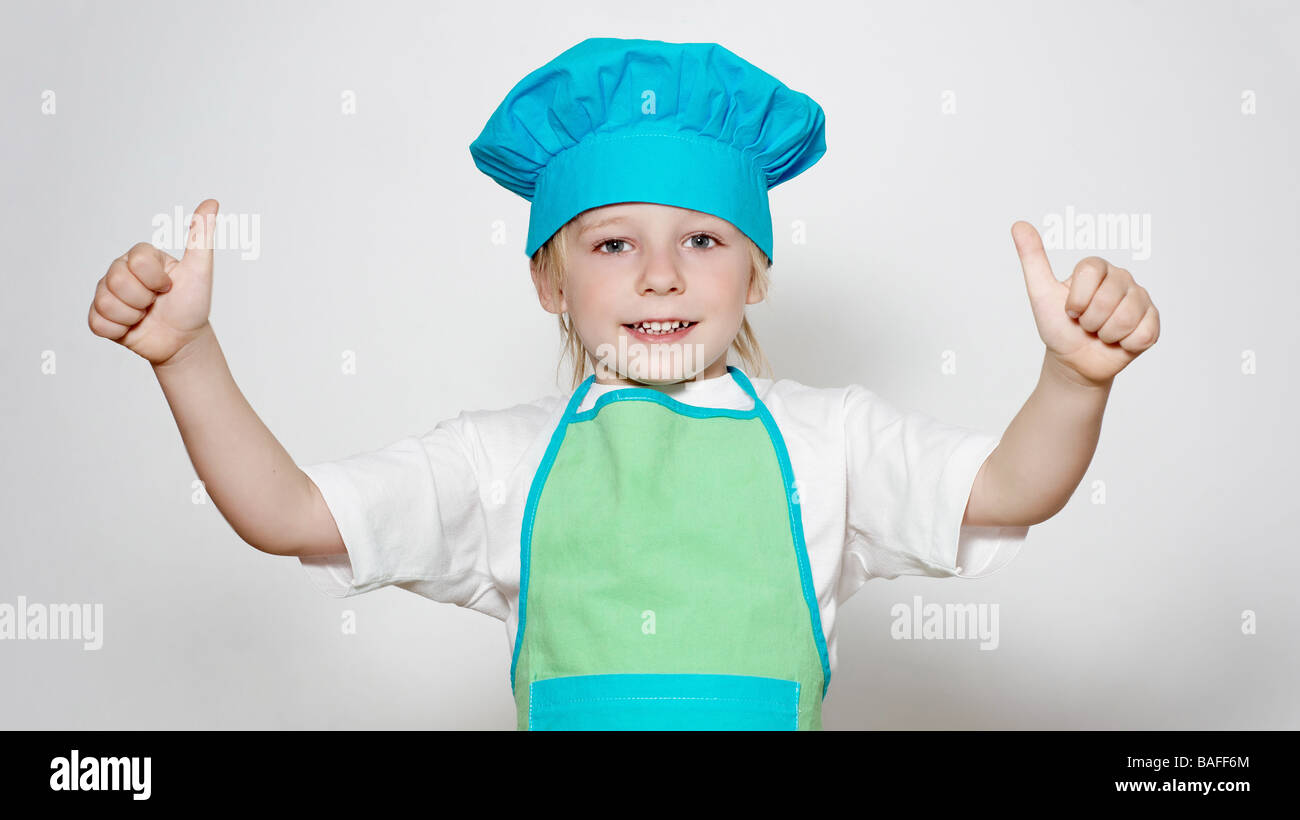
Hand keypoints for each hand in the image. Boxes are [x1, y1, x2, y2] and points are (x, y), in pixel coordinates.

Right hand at [88, 199, 219, 365]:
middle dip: (144, 299)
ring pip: (106, 302)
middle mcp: (120, 271)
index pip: (137, 261)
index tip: (169, 286)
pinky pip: (98, 323)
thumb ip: (200, 236)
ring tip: (145, 315)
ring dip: (133, 316)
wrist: (183, 341)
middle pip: (117, 281)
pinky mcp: (99, 318)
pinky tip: (132, 327)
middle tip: (156, 303)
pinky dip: (119, 330)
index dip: (156, 279)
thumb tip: (212, 202)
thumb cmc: (192, 304)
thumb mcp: (200, 270)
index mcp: (141, 258)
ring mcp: (107, 293)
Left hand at [1011, 220, 1159, 386]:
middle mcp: (1122, 278)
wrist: (1074, 361)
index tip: (1070, 310)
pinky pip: (1143, 334)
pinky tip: (1119, 342)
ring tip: (1101, 333)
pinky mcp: (1152, 322)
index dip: (1076, 299)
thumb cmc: (1058, 328)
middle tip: (1086, 325)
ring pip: (1126, 318)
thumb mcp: (1041, 294)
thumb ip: (1033, 258)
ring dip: (1106, 334)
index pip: (1090, 271)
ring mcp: (1140, 299)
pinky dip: (1125, 345)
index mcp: (1097, 268)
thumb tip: (1018, 224)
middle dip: (1090, 321)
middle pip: (1108, 297)